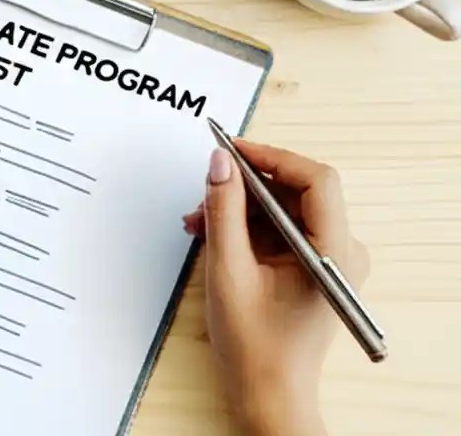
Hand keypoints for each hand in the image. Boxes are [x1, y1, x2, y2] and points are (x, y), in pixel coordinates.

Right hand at [182, 142, 369, 435]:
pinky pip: (279, 227)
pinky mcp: (311, 264)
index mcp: (333, 251)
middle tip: (205, 190)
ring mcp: (327, 257)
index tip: (231, 149)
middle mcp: (340, 250)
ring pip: (283, 207)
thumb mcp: (228, 270)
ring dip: (239, 207)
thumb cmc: (255, 345)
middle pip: (296, 190)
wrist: (267, 391)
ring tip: (199, 222)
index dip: (272, 155)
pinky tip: (214, 234)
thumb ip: (223, 211)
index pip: (315, 179)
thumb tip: (219, 163)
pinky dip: (246, 225)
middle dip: (245, 186)